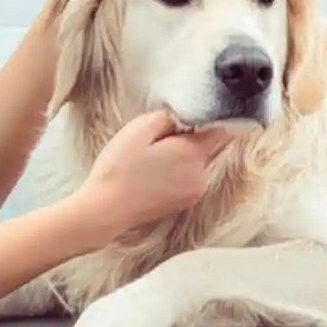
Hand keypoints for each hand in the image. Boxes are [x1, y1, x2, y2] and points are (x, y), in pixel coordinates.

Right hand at [72, 111, 231, 242]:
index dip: (206, 118)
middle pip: (206, 146)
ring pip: (196, 163)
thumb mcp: (139, 129)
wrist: (105, 210)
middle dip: (187, 138)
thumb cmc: (119, 168)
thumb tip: (183, 115)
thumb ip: (168, 117)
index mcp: (193, 154)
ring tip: (150, 159)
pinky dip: (176, 172)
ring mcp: (194, 192)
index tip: (186, 117)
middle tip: (156, 139)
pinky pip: (188, 178)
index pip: (220, 129)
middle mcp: (201, 174)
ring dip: (181, 156)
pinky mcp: (184, 203)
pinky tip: (151, 174)